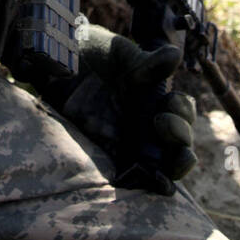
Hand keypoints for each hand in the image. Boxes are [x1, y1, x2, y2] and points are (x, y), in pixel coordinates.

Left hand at [65, 24, 197, 195]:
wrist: (55, 68)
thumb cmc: (90, 56)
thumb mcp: (119, 55)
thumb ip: (147, 61)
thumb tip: (175, 55)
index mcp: (154, 98)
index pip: (183, 111)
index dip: (184, 110)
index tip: (169, 100)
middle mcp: (148, 123)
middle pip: (180, 140)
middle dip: (181, 136)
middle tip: (161, 121)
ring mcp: (132, 143)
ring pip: (167, 164)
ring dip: (176, 166)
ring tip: (172, 163)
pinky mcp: (112, 159)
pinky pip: (140, 178)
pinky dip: (155, 184)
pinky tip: (160, 184)